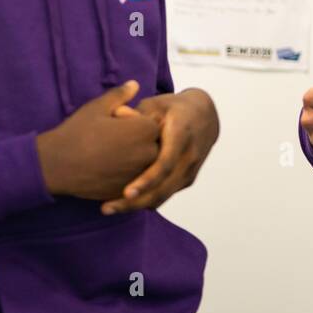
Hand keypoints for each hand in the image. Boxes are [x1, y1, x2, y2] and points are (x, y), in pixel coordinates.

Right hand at [35, 81, 160, 199]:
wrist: (56, 165)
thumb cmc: (77, 132)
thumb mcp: (97, 107)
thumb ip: (120, 95)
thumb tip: (135, 84)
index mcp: (144, 130)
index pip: (152, 123)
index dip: (135, 122)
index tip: (116, 122)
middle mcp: (147, 153)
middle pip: (152, 144)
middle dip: (138, 141)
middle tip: (112, 140)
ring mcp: (138, 174)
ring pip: (144, 164)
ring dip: (132, 158)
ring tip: (108, 153)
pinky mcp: (127, 190)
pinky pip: (132, 180)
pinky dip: (124, 174)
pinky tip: (105, 168)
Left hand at [101, 88, 218, 214]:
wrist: (205, 115)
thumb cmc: (174, 108)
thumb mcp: (156, 104)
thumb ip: (137, 114)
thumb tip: (116, 115)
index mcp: (182, 135)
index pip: (165, 163)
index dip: (146, 180)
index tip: (126, 193)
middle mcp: (190, 156)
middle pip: (163, 188)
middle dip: (135, 202)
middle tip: (107, 208)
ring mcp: (190, 170)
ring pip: (163, 196)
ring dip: (137, 205)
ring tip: (110, 208)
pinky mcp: (187, 179)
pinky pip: (165, 194)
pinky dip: (146, 200)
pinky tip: (124, 202)